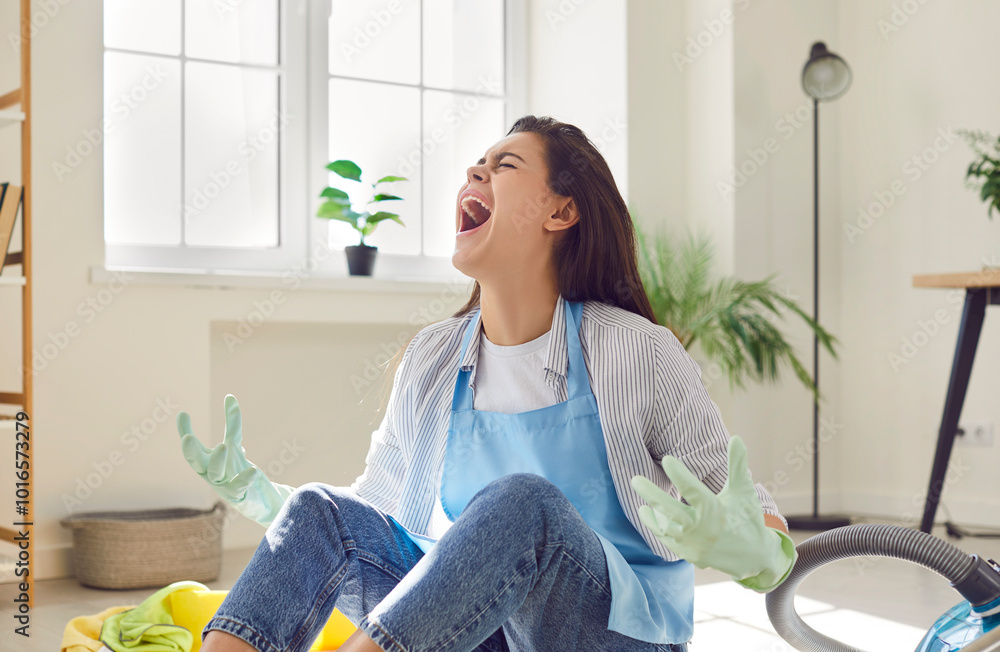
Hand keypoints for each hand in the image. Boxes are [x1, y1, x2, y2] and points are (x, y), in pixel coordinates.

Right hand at [177, 394, 293, 525]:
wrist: (258, 498)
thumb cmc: (237, 470)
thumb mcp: (233, 444)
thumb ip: (231, 423)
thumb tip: (229, 396)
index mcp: (205, 462)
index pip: (192, 447)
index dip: (185, 431)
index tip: (183, 413)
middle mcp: (211, 474)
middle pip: (197, 463)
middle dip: (191, 451)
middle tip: (187, 438)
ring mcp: (223, 486)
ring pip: (215, 474)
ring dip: (217, 461)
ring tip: (224, 446)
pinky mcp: (239, 496)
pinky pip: (239, 487)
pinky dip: (244, 479)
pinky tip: (252, 470)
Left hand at [631, 436, 795, 591]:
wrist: (753, 558)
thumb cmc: (747, 518)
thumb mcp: (743, 491)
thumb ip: (737, 465)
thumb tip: (735, 437)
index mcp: (716, 511)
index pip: (693, 490)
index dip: (679, 474)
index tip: (667, 459)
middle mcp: (702, 529)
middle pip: (670, 510)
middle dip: (651, 494)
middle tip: (634, 480)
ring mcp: (694, 545)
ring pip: (665, 527)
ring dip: (652, 512)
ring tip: (643, 499)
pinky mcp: (689, 555)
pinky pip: (666, 540)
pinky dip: (656, 527)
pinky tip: (649, 513)